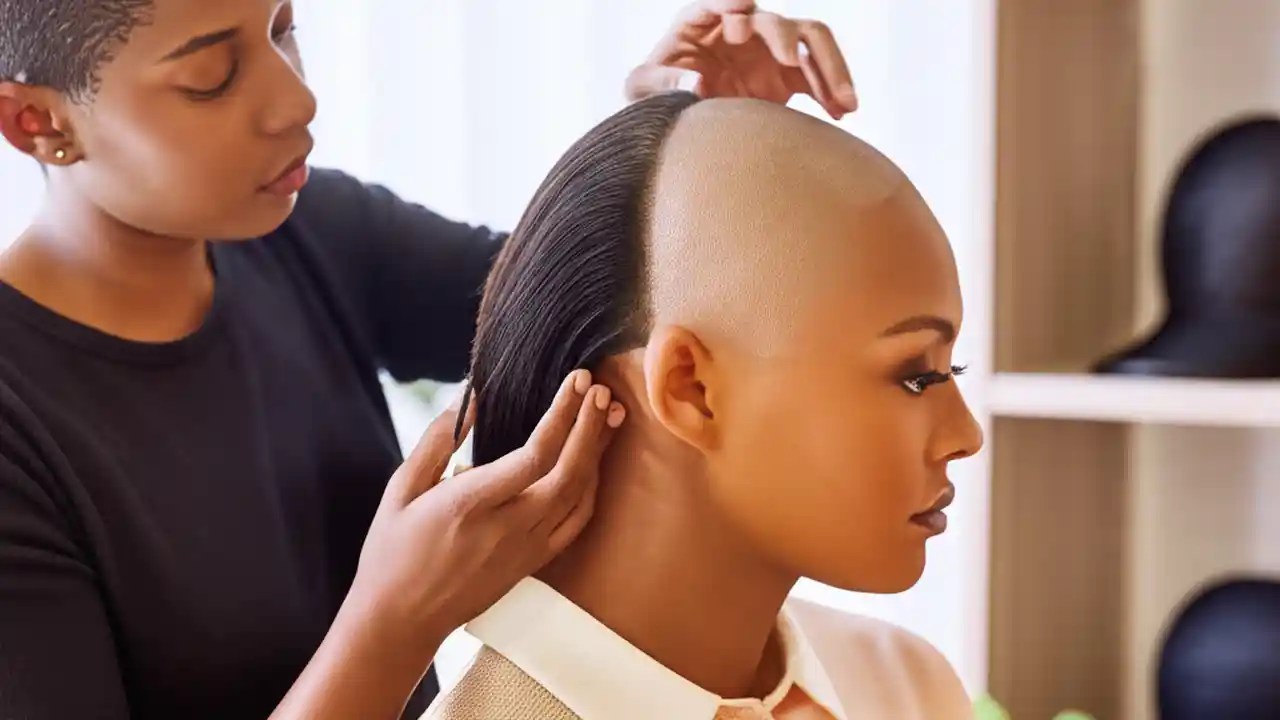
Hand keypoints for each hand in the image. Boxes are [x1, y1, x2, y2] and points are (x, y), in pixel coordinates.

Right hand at [346, 369, 623, 653]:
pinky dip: (591, 488)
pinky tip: (593, 462)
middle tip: (600, 388)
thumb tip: (467, 397)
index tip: (575, 381)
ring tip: (609, 414)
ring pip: (579, 496)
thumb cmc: (391, 551)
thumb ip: (436, 441)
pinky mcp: (533, 563)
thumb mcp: (400, 489)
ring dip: (598, 453)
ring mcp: (525, 549)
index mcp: (469, 504)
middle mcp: (506, 528)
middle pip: (568, 472)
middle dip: (590, 426)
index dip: (562, 415)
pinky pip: (576, 523)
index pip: (534, 455)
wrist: (400, 620)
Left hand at [625, 0, 857, 120]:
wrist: (679, 120)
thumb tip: (695, 83)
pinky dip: (833, 91)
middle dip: (785, 35)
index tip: (741, 7)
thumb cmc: (654, 94)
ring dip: (830, 66)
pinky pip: (818, 76)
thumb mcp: (640, 88)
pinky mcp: (786, 75)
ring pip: (810, 42)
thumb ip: (658, 83)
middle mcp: (741, 27)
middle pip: (775, 20)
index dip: (730, 0)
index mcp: (700, 20)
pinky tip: (842, 113)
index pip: (718, 1)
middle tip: (791, 59)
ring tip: (844, 101)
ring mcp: (768, 49)